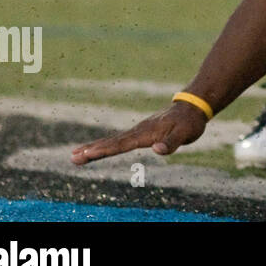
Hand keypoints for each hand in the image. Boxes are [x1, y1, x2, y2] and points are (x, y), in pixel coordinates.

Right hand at [71, 102, 207, 164]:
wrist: (192, 107)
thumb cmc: (189, 123)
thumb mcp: (185, 134)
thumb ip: (171, 143)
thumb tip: (156, 150)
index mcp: (146, 133)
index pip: (121, 144)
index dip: (104, 150)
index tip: (87, 154)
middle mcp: (138, 131)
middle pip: (111, 142)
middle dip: (91, 150)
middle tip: (72, 158)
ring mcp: (138, 131)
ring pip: (112, 141)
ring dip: (94, 148)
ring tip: (75, 155)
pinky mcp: (140, 132)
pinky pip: (119, 141)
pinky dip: (106, 145)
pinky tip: (98, 149)